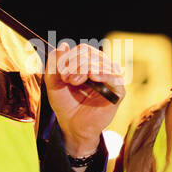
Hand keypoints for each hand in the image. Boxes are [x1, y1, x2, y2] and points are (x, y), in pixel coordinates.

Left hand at [44, 42, 123, 157]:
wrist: (72, 126)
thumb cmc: (65, 104)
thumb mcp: (53, 83)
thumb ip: (54, 65)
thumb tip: (63, 45)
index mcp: (89, 64)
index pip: (84, 50)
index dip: (70, 57)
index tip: (61, 73)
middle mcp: (102, 69)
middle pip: (91, 54)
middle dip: (75, 64)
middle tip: (66, 79)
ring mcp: (111, 79)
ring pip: (101, 63)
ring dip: (84, 69)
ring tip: (74, 82)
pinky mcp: (118, 92)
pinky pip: (114, 77)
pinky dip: (103, 74)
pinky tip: (93, 77)